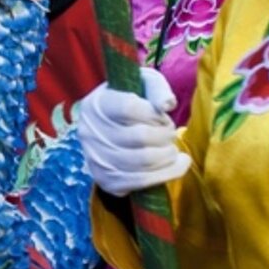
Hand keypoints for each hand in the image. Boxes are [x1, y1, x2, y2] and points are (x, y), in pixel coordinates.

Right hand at [77, 68, 190, 195]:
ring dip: (169, 155)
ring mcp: (96, 159)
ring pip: (143, 162)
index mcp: (97, 104)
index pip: (129, 108)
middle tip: (170, 132)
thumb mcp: (143, 85)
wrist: (113, 131)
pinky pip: (142, 182)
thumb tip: (166, 105)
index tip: (162, 115)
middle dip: (166, 135)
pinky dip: (167, 174)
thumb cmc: (133, 103)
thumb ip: (157, 89)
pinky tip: (177, 164)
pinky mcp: (106, 180)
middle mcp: (90, 133)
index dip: (154, 113)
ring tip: (172, 149)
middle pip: (139, 137)